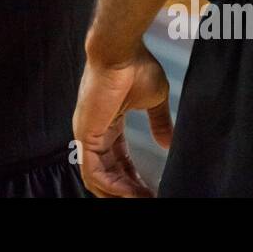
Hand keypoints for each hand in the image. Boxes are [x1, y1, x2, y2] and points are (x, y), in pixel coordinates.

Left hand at [73, 44, 172, 196]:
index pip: (117, 160)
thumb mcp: (154, 99)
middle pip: (108, 172)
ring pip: (97, 177)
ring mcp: (87, 134)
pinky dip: (112, 187)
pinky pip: (93, 171)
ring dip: (120, 193)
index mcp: (108, 122)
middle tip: (149, 199)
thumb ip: (159, 122)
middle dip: (128, 191)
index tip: (151, 190)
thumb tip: (167, 143)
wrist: (122, 50)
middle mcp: (93, 131)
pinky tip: (131, 195)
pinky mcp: (85, 134)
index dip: (133, 178)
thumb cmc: (136, 66)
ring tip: (143, 201)